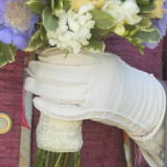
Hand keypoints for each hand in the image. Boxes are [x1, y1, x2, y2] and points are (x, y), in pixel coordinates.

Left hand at [25, 48, 164, 140]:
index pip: (67, 57)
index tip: (38, 55)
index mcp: (99, 61)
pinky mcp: (91, 113)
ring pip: (60, 93)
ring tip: (28, 83)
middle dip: (40, 71)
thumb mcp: (105, 59)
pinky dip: (49, 108)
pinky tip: (37, 101)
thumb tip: (50, 53)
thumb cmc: (116, 76)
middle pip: (60, 75)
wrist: (138, 99)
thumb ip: (84, 55)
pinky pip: (66, 112)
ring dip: (39, 88)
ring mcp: (93, 97)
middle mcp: (96, 78)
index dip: (48, 56)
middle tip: (29, 68)